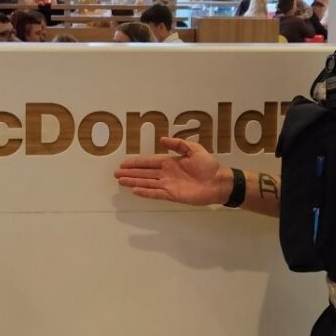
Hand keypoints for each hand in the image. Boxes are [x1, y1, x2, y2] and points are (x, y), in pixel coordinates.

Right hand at [114, 137, 229, 205]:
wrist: (219, 182)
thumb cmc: (208, 165)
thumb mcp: (194, 149)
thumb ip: (178, 144)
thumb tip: (162, 139)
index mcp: (170, 162)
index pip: (149, 162)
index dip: (136, 162)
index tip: (124, 163)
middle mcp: (166, 174)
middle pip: (144, 173)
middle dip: (130, 173)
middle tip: (116, 173)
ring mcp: (168, 185)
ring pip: (147, 183)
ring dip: (134, 182)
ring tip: (121, 181)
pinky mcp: (172, 195)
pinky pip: (156, 193)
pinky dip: (146, 192)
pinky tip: (135, 190)